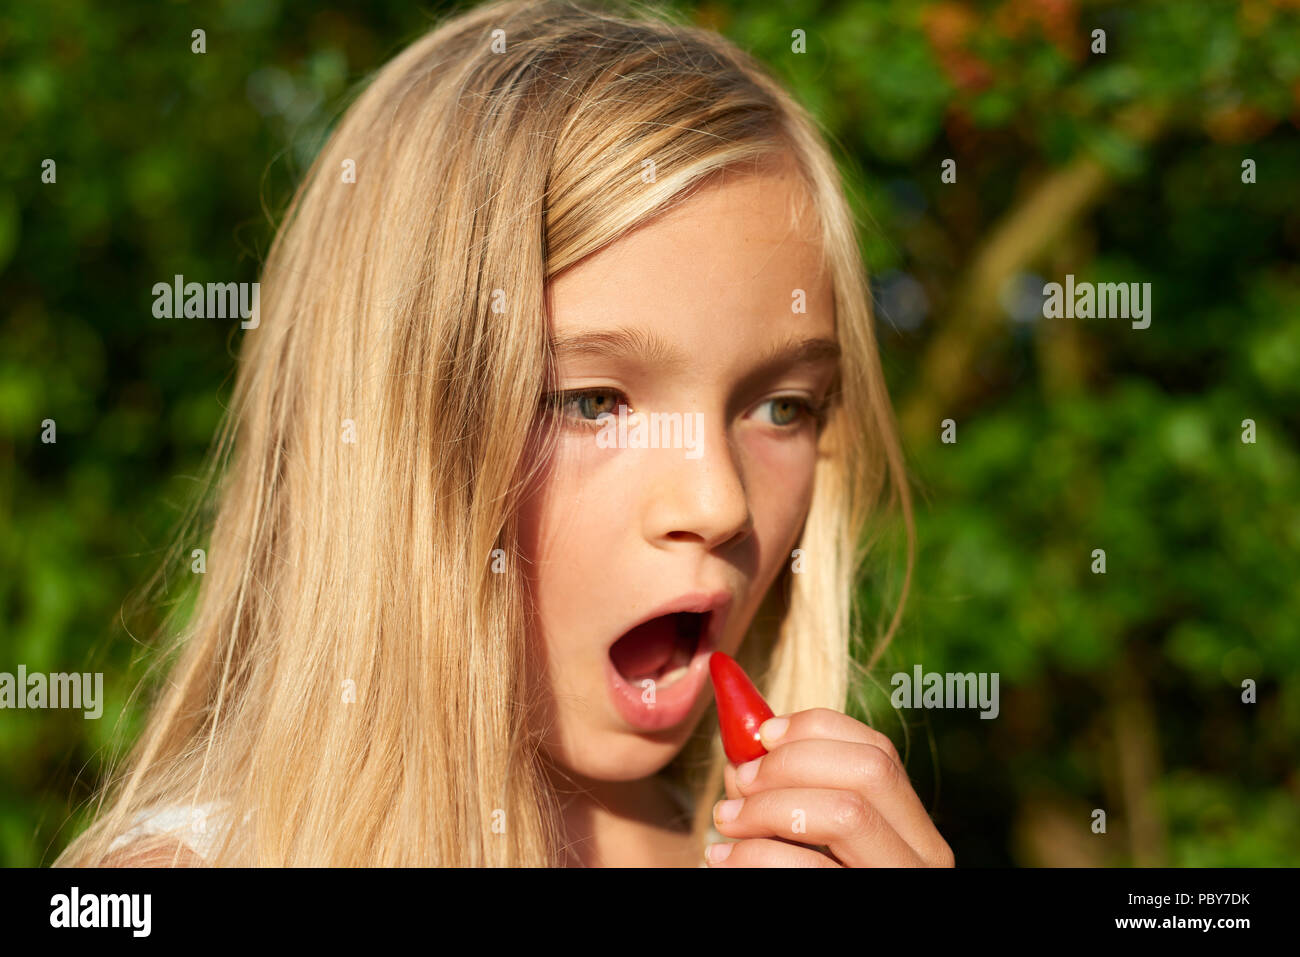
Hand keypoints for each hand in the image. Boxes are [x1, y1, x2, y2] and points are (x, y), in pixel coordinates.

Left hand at [705, 707, 954, 866]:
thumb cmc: (793, 883)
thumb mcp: (802, 842)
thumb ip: (786, 793)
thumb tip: (746, 741)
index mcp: (909, 831)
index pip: (878, 752)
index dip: (813, 730)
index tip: (759, 736)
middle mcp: (922, 861)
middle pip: (870, 771)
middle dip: (791, 765)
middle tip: (738, 782)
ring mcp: (899, 891)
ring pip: (846, 813)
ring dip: (769, 809)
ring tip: (724, 826)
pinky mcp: (865, 922)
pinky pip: (810, 871)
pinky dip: (756, 855)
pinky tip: (724, 861)